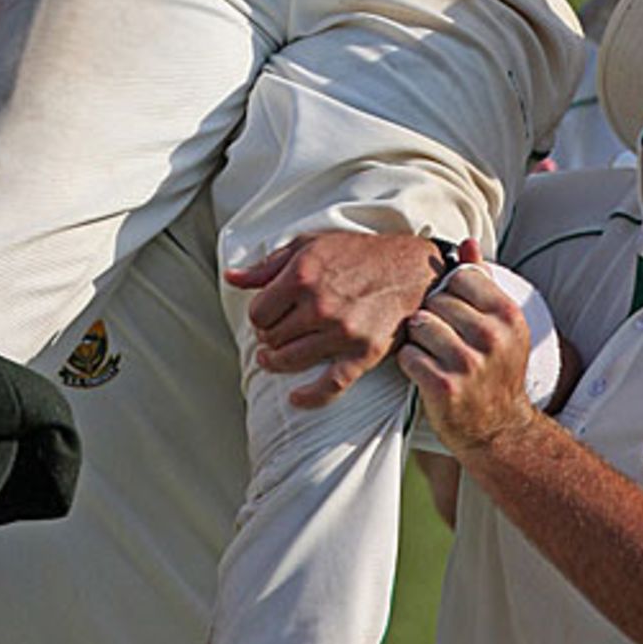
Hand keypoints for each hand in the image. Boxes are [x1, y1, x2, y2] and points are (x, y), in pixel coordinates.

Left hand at [225, 230, 440, 407]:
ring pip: (291, 360)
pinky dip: (309, 397)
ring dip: (278, 362)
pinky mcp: (363, 353)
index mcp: (302, 274)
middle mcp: (319, 304)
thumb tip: (231, 278)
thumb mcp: (309, 245)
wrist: (410, 268)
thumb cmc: (358, 253)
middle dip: (270, 337)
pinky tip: (295, 398)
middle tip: (276, 334)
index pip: (258, 313)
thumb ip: (268, 266)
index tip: (267, 317)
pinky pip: (329, 386)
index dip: (259, 317)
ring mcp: (341, 332)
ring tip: (274, 358)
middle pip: (272, 337)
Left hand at [398, 247, 535, 457]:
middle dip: (432, 318)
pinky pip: (408, 356)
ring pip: (419, 325)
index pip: (459, 277)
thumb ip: (483, 281)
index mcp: (507, 314)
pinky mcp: (444, 387)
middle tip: (443, 340)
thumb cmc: (495, 371)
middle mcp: (492, 336)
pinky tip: (426, 373)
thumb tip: (468, 243)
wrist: (499, 429)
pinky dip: (410, 364)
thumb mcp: (501, 325)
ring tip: (434, 354)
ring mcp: (469, 363)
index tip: (455, 313)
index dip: (449, 293)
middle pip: (435, 301)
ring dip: (419, 340)